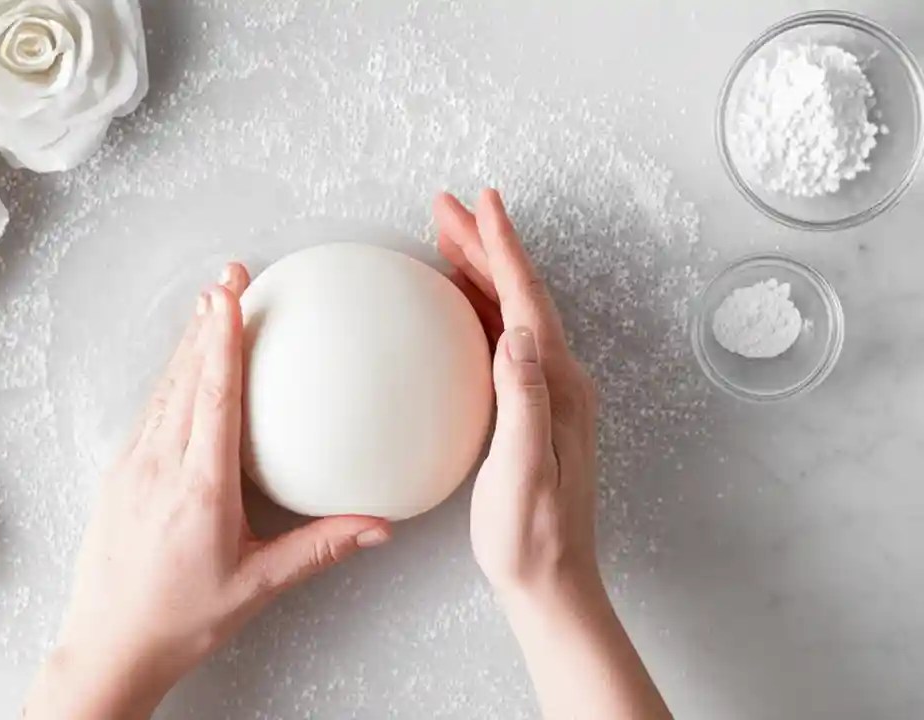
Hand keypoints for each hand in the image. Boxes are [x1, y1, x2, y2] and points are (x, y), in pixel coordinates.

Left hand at [24, 265, 391, 719]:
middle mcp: (159, 466)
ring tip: (210, 304)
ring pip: (163, 389)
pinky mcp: (117, 476)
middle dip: (208, 320)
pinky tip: (183, 370)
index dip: (221, 337)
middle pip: (186, 376)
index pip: (213, 395)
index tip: (229, 292)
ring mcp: (131, 467)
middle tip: (230, 274)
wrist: (107, 649)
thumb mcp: (257, 587)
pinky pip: (148, 413)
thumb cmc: (180, 621)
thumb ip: (319, 549)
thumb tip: (379, 526)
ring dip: (188, 343)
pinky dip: (171, 380)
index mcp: (197, 487)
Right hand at [436, 189, 669, 719]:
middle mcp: (558, 381)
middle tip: (448, 206)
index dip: (503, 246)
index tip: (483, 202)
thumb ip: (523, 402)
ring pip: (511, 312)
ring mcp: (547, 394)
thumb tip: (515, 335)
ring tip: (446, 239)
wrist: (550, 581)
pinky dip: (480, 309)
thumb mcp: (521, 472)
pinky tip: (458, 307)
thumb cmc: (530, 536)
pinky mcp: (530, 410)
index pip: (526, 300)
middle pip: (519, 294)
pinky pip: (503, 340)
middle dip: (484, 244)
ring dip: (481, 270)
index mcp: (556, 386)